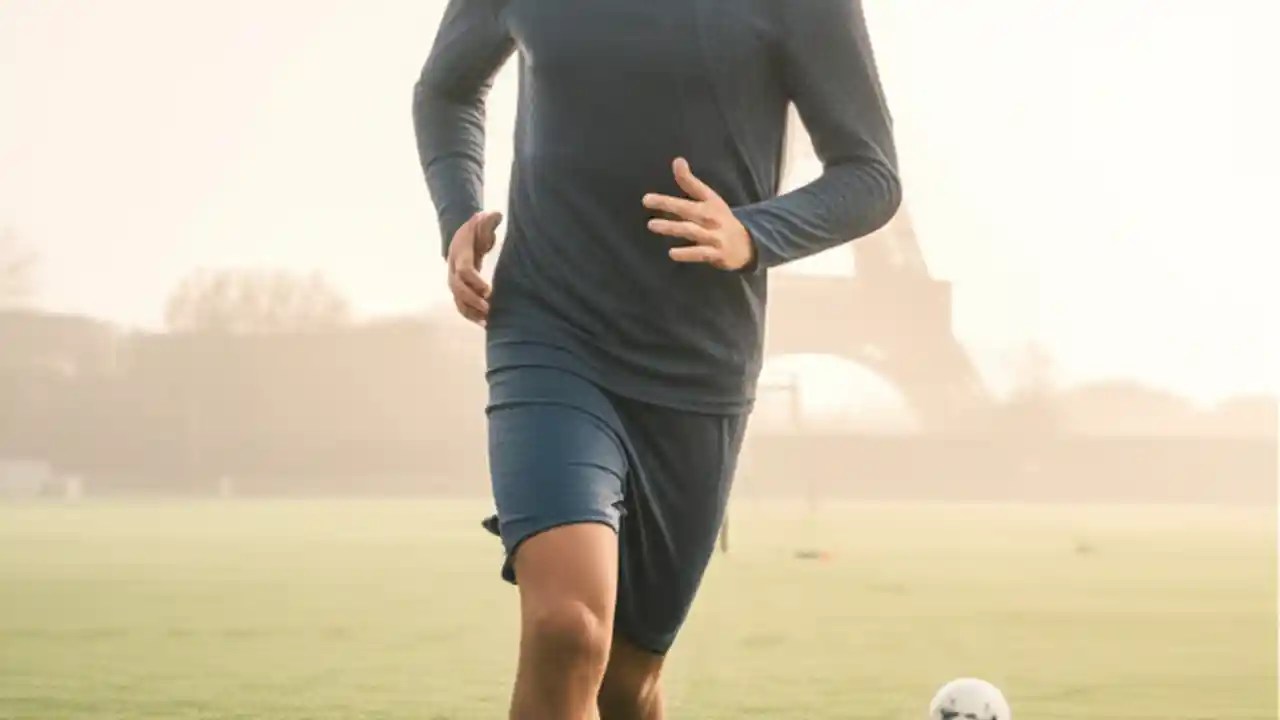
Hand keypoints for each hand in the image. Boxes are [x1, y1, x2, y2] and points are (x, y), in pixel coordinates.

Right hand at [446, 210, 502, 326]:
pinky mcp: (459, 290)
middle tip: (489, 308)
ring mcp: (454, 282)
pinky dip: (471, 316)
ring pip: (458, 300)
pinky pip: (461, 306)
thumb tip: (496, 214)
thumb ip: (489, 219)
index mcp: (460, 254)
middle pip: (459, 289)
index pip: (464, 270)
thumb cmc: (475, 230)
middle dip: (473, 300)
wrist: (460, 236)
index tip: (488, 290)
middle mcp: (453, 270)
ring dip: (472, 312)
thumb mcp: (482, 220)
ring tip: (487, 321)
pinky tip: (485, 323)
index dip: (474, 281)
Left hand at [642, 157, 755, 270]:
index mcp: (710, 203)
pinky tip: (672, 253)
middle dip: (668, 204)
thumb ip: (690, 182)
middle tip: (646, 200)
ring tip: (652, 224)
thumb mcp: (709, 199)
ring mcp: (714, 237)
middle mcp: (711, 218)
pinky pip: (700, 253)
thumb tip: (677, 161)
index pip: (695, 189)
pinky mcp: (716, 255)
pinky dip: (687, 254)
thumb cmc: (720, 219)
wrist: (746, 246)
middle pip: (689, 209)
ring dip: (672, 227)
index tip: (661, 178)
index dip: (683, 179)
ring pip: (691, 231)